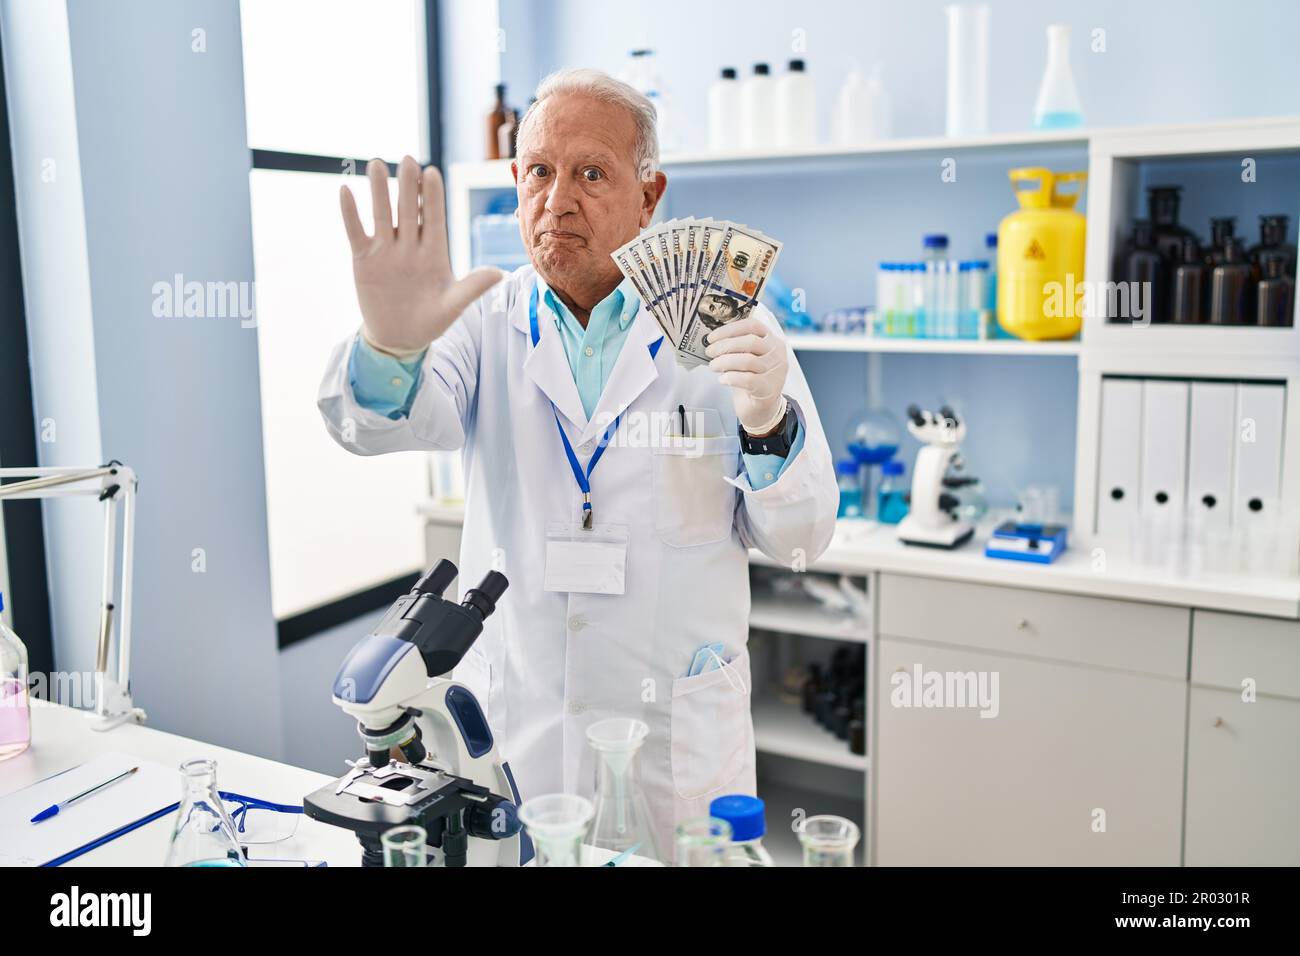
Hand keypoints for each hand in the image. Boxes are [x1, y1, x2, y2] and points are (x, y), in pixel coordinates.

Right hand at [340, 157, 503, 352]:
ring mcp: (386, 250)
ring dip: (379, 190)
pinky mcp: (364, 259)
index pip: (433, 218)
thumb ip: (472, 287)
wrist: (400, 338)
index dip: (432, 196)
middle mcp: (410, 245)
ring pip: (381, 214)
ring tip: (376, 164)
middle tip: (408, 159)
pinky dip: (350, 213)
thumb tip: (500, 273)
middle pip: (408, 210)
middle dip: (408, 185)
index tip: (432, 173)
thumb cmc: (431, 321)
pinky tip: (345, 190)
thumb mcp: (453, 306)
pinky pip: (356, 231)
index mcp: (434, 251)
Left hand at [704, 316, 789, 433]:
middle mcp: (777, 354)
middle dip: (724, 346)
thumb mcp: (747, 359)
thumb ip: (736, 347)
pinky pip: (747, 379)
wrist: (762, 409)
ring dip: (725, 362)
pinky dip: (731, 377)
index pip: (752, 326)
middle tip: (710, 352)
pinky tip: (723, 379)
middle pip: (750, 341)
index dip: (730, 329)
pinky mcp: (769, 389)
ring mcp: (775, 372)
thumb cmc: (752, 381)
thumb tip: (713, 341)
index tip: (713, 337)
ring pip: (747, 360)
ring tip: (714, 366)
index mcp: (772, 341)